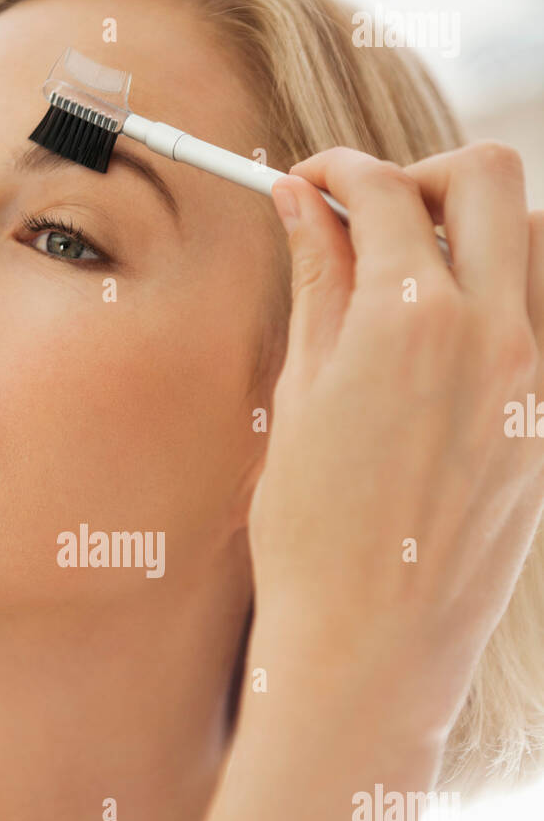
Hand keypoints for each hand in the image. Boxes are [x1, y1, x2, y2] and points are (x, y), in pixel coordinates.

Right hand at [250, 143, 543, 740]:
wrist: (370, 648)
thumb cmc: (312, 539)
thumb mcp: (299, 399)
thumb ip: (317, 286)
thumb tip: (304, 205)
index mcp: (411, 322)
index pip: (384, 192)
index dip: (337, 172)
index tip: (311, 185)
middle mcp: (493, 335)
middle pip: (487, 179)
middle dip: (424, 176)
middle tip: (375, 216)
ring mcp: (537, 379)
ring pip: (537, 243)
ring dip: (480, 233)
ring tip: (418, 280)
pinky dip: (506, 302)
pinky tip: (450, 344)